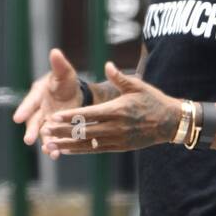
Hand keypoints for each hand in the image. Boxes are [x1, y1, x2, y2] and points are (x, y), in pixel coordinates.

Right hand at [13, 47, 82, 145]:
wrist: (75, 95)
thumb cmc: (66, 82)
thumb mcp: (65, 74)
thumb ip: (60, 66)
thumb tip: (55, 52)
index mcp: (39, 94)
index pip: (30, 102)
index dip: (24, 110)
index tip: (17, 118)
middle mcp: (40, 109)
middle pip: (33, 121)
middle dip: (31, 131)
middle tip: (28, 140)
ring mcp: (46, 121)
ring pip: (43, 133)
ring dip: (45, 142)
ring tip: (49, 151)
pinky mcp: (55, 130)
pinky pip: (53, 139)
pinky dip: (54, 146)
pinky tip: (56, 154)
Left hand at [40, 62, 180, 156]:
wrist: (169, 122)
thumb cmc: (153, 100)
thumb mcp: (138, 85)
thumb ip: (119, 77)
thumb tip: (107, 65)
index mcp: (117, 110)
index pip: (88, 115)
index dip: (70, 117)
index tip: (54, 117)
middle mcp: (116, 127)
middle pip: (84, 130)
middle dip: (63, 131)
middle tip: (46, 130)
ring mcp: (117, 139)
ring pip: (88, 143)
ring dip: (68, 144)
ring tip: (50, 144)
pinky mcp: (119, 146)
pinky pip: (96, 150)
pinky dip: (80, 150)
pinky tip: (66, 150)